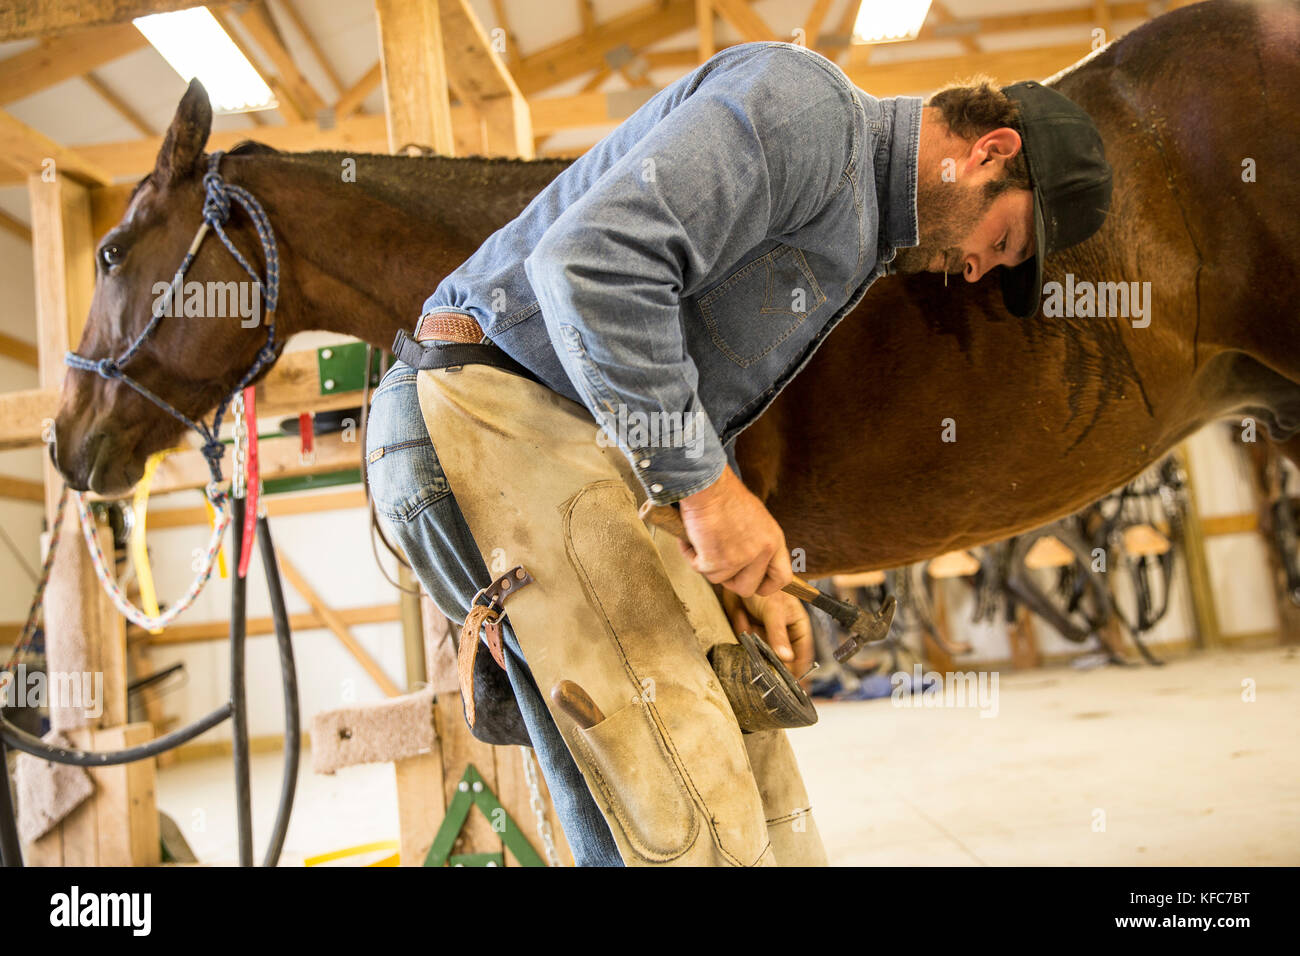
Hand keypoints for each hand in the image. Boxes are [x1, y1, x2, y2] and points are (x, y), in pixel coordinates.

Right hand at [677, 466, 791, 596]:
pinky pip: (700, 569)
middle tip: (717, 564)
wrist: (708, 484)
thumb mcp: (755, 518)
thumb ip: (757, 542)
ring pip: (719, 579)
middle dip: (730, 581)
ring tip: (702, 539)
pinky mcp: (716, 561)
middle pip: (747, 588)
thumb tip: (748, 561)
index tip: (754, 585)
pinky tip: (691, 537)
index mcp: (773, 540)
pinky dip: (691, 555)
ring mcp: (739, 559)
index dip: (766, 586)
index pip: (782, 577)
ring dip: (707, 563)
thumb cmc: (725, 494)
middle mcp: (761, 552)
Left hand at [721, 588, 814, 677]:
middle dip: (769, 660)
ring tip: (748, 618)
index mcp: (797, 630)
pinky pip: (745, 644)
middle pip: (779, 660)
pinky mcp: (749, 633)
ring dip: (752, 643)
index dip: (796, 672)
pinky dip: (741, 631)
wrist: (743, 574)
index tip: (786, 684)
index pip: (802, 658)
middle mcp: (783, 636)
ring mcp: (765, 635)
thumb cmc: (768, 587)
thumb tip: (787, 659)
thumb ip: (779, 635)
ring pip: (760, 653)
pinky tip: (741, 614)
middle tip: (759, 656)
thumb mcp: (775, 611)